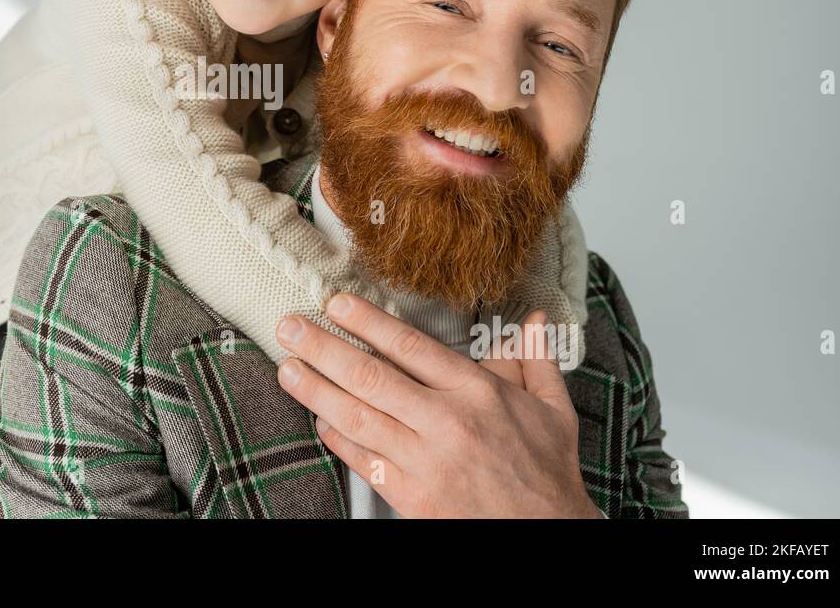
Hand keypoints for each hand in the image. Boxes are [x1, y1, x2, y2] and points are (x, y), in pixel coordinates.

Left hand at [275, 294, 600, 517]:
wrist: (547, 535)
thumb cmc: (546, 474)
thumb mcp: (552, 409)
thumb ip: (534, 359)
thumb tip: (530, 319)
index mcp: (476, 393)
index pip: (410, 346)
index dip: (368, 322)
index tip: (337, 303)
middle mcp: (446, 422)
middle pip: (371, 376)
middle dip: (324, 348)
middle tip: (290, 327)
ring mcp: (425, 460)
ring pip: (357, 417)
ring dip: (316, 390)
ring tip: (287, 367)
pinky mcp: (411, 495)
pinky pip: (363, 459)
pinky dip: (337, 439)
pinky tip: (318, 418)